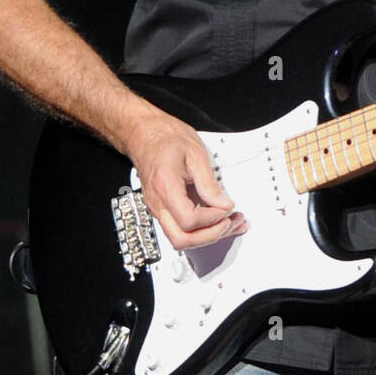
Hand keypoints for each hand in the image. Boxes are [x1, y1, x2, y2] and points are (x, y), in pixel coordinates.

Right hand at [123, 108, 245, 250]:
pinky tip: (218, 221)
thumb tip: (224, 204)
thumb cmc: (166, 138)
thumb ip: (210, 183)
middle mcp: (158, 203)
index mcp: (166, 187)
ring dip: (207, 236)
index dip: (213, 219)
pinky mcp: (163, 209)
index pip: (189, 220)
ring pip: (180, 239)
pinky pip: (180, 228)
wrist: (144, 134)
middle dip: (211, 236)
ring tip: (230, 223)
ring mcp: (158, 209)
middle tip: (231, 223)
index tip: (228, 208)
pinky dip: (201, 230)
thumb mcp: (195, 154)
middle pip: (181, 240)